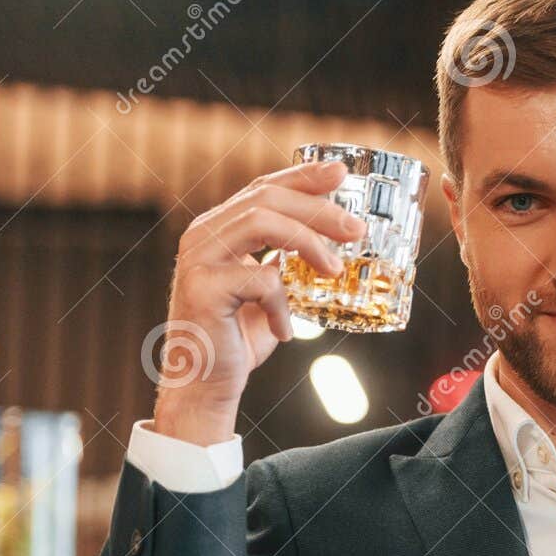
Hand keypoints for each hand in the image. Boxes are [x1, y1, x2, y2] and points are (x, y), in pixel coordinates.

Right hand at [151, 159, 364, 444]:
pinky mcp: (202, 287)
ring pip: (261, 223)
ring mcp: (199, 258)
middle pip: (268, 198)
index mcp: (220, 228)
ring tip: (335, 269)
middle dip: (318, 209)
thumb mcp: (270, 292)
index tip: (342, 173)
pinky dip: (283, 306)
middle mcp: (204, 234)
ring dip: (309, 243)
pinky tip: (286, 331)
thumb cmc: (238, 338)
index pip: (265, 188)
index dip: (304, 176)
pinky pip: (261, 280)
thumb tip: (330, 244)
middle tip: (356, 229)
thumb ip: (287, 263)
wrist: (206, 383)